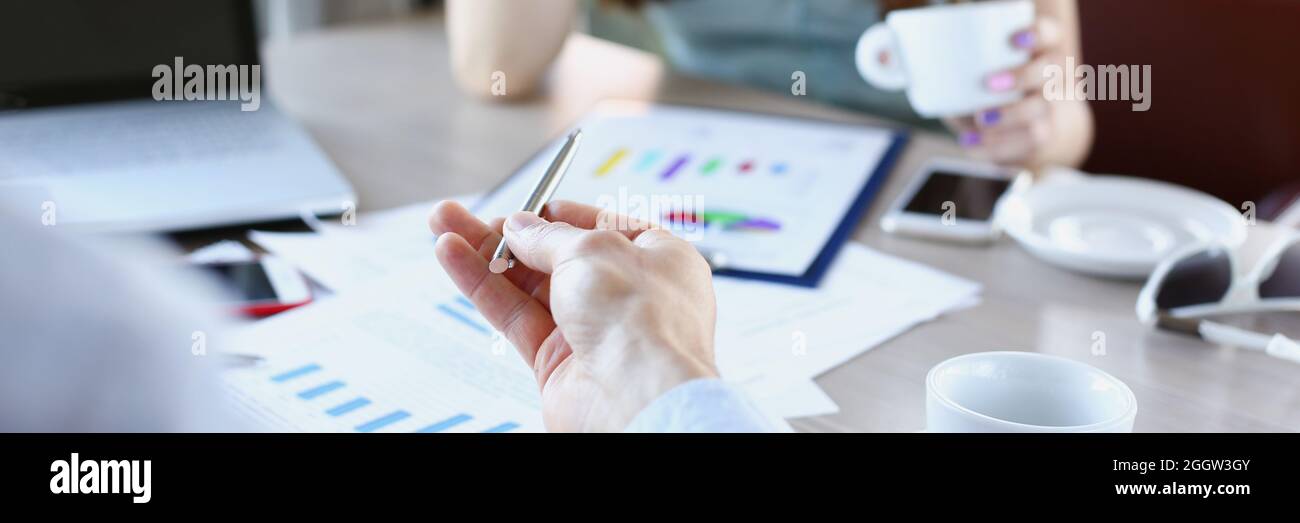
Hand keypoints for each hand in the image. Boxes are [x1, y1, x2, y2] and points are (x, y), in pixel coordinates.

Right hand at [428, 200, 717, 431]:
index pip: (602, 228)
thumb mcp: (591, 250)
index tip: (526, 207)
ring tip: (443, 225)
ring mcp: (591, 330)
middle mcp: (626, 296)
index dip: (560, 216)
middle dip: (507, 234)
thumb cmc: (640, 320)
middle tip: (462, 214)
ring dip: (484, 255)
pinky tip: (454, 256)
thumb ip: (548, 238)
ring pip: (527, 286)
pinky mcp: (558, 362)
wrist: (636, 397)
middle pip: (555, 257)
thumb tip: (521, 227)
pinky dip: (483, 286)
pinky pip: (514, 314)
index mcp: (656, 259)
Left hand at [944, 16, 1093, 167]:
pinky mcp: (1041, 134)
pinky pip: (1026, 143)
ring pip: (1040, 110)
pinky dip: (995, 146)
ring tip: (980, 121)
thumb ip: (957, 66)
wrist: (1021, 123)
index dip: (1036, 34)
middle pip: (1049, 71)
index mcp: (1038, 47)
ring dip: (1009, 116)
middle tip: (989, 84)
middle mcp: (1050, 75)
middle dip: (1021, 77)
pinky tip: (969, 143)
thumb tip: (916, 72)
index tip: (1012, 40)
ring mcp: (1048, 106)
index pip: (1049, 33)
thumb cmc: (988, 86)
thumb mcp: (976, 69)